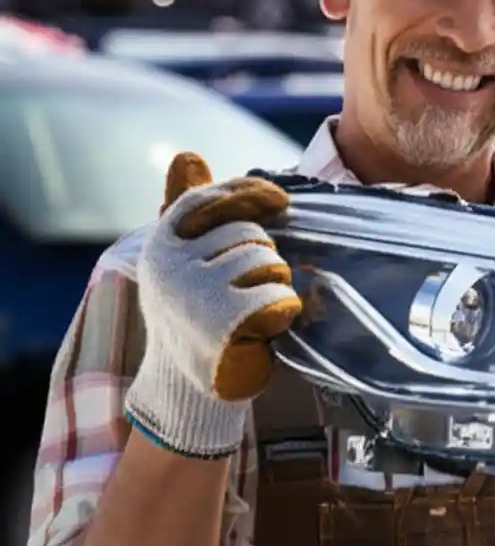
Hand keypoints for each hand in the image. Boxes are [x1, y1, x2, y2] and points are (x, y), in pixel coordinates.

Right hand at [124, 152, 300, 458]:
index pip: (207, 200)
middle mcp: (171, 266)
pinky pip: (279, 295)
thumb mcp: (185, 261)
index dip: (246, 192)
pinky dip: (283, 311)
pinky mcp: (227, 321)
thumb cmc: (196, 315)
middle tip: (250, 289)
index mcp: (160, 247)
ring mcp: (197, 293)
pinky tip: (266, 329)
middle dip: (264, 257)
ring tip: (254, 311)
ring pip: (268, 262)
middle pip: (249, 234)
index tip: (277, 200)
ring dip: (275, 284)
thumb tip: (187, 155)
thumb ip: (188, 210)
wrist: (187, 390)